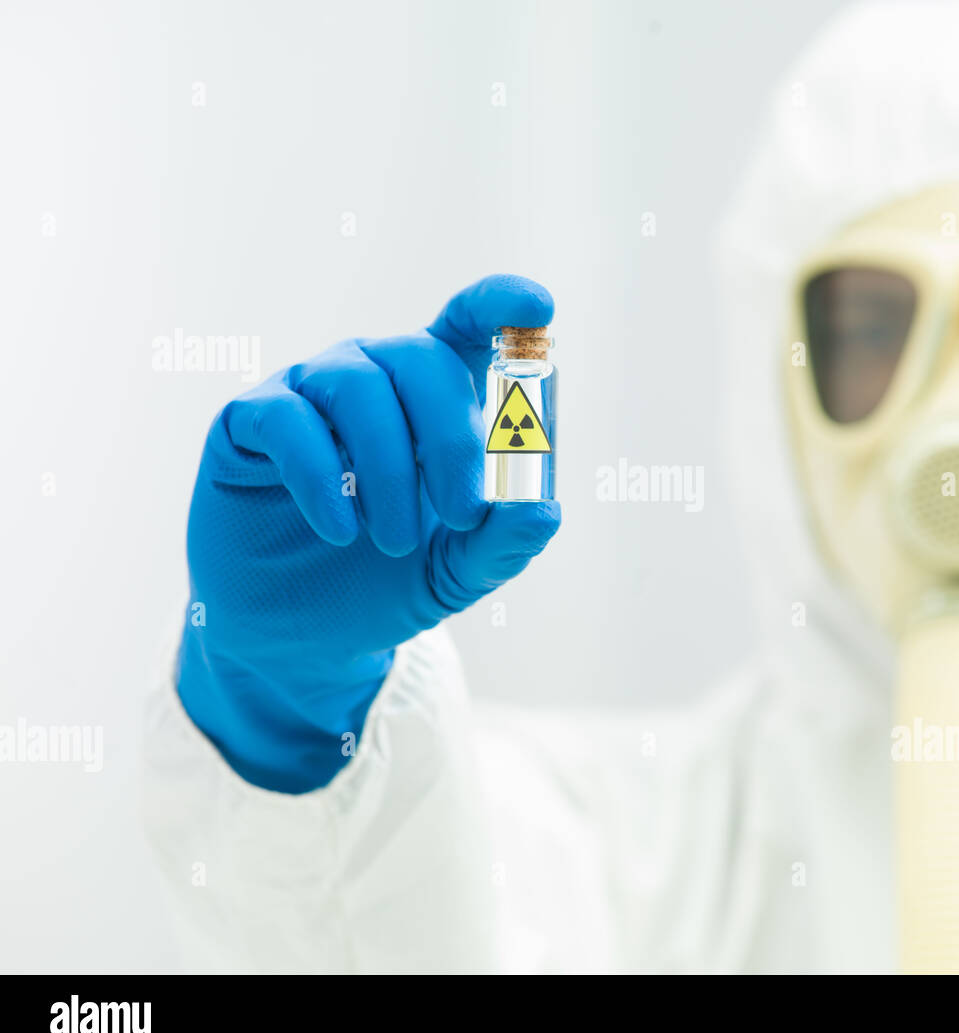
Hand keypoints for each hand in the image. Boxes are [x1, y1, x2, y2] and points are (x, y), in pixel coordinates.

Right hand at [175, 275, 560, 792]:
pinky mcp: (249, 422)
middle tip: (461, 514)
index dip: (501, 304)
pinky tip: (340, 530)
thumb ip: (500, 542)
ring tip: (393, 542)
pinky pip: (288, 420)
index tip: (538, 308)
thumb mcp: (456, 572)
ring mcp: (308, 393)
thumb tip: (544, 509)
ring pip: (356, 385)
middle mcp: (373, 377)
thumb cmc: (386, 586)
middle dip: (451, 437)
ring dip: (388, 469)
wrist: (302, 639)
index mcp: (433, 399)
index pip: (468, 325)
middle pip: (419, 357)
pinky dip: (321, 477)